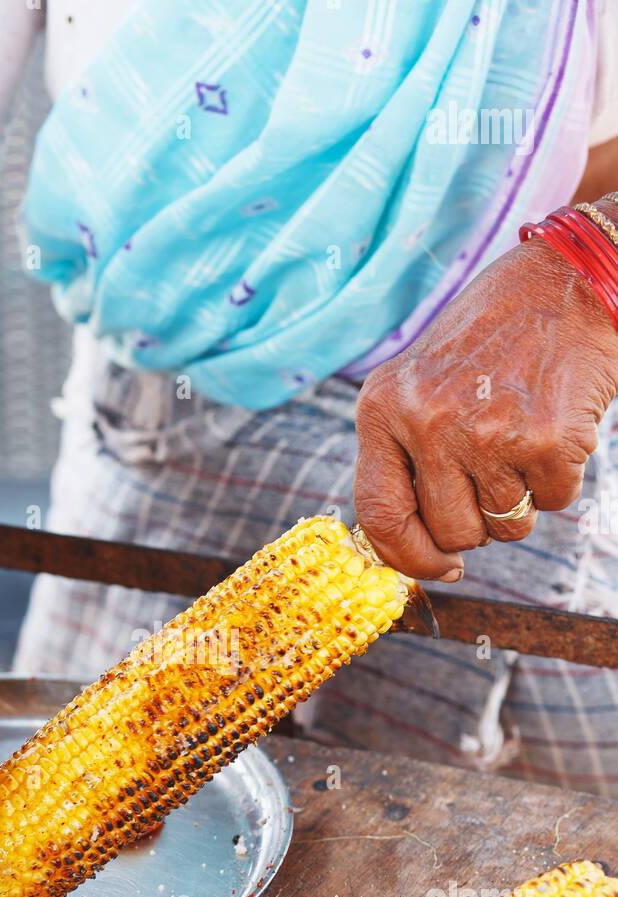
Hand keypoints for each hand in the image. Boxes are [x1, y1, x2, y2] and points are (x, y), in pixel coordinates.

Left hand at [354, 236, 617, 578]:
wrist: (569, 279)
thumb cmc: (493, 337)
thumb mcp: (421, 382)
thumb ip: (404, 453)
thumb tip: (406, 545)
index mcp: (383, 408)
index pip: (378, 516)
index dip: (408, 557)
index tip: (440, 567)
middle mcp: (427, 423)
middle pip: (451, 533)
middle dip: (478, 524)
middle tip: (495, 477)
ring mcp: (486, 433)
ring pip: (505, 526)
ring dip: (521, 499)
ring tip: (522, 439)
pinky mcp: (546, 440)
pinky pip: (554, 502)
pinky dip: (560, 478)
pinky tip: (554, 428)